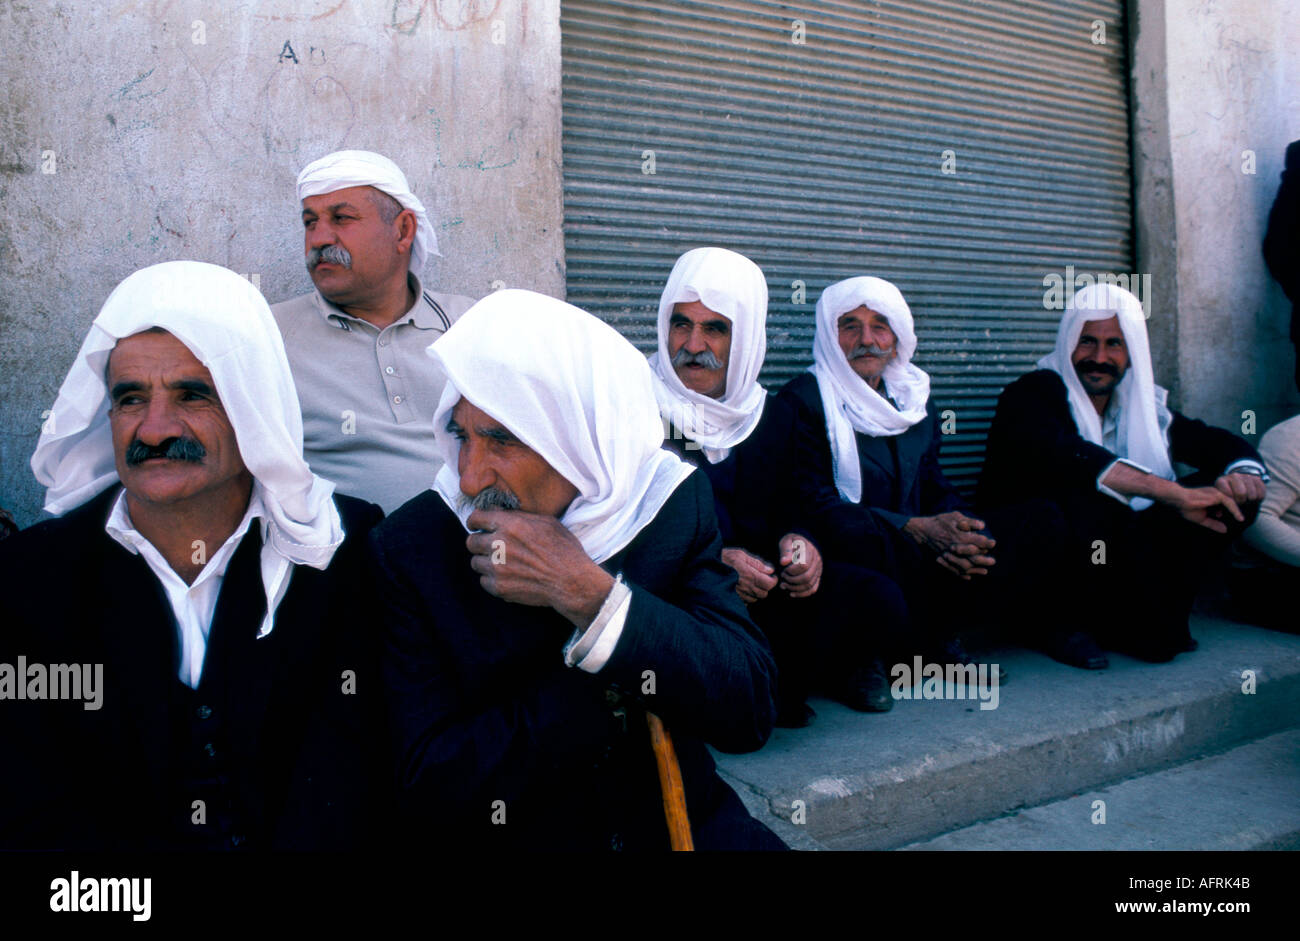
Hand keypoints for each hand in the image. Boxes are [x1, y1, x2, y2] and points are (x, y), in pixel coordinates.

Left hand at [466, 509, 613, 627]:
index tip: (476, 525)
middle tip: (489, 546)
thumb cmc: (564, 549)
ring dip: (485, 562)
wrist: (571, 582)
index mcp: (510, 525)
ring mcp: (497, 568)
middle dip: (478, 542)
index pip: (476, 518)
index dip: (474, 521)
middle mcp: (499, 545)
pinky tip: (507, 577)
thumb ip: (519, 517)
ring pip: (475, 562)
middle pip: (471, 542)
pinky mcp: (499, 587)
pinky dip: (492, 579)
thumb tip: (497, 512)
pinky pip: (484, 581)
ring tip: (501, 563)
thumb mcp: (546, 522)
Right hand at [721, 547, 777, 603]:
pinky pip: (745, 602)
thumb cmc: (724, 558)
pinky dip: (747, 596)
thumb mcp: (741, 554)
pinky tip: (743, 588)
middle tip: (761, 579)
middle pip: (764, 593)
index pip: (769, 584)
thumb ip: (757, 563)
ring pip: (755, 598)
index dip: (773, 580)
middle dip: (765, 587)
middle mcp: (745, 587)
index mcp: (749, 575)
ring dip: (756, 592)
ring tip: (750, 583)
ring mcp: (739, 595)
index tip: (771, 576)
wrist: (706, 566)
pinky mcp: (733, 598)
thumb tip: (770, 570)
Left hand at [777, 533, 822, 597]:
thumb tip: (783, 562)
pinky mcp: (817, 576)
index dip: (792, 570)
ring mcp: (818, 569)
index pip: (804, 565)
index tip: (783, 569)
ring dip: (794, 588)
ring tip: (783, 585)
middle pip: (807, 577)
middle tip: (782, 576)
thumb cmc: (792, 542)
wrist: (801, 542)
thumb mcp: (786, 541)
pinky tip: (791, 593)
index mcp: (809, 550)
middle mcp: (816, 560)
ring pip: (809, 585)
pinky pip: (813, 589)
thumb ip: (785, 550)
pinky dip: (802, 593)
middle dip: (792, 580)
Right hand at [904, 511, 995, 579]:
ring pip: (964, 566)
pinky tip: (969, 576)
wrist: (922, 530)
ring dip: (975, 570)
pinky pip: (953, 570)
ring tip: (985, 571)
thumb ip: (969, 521)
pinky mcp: (942, 560)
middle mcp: (954, 547)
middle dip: (984, 560)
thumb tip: (982, 526)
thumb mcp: (954, 516)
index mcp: (959, 536)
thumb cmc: (939, 522)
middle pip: (972, 557)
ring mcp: (948, 555)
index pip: (977, 541)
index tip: (993, 543)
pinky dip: (961, 575)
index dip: (987, 543)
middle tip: (993, 561)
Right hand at [1168, 484, 1242, 533]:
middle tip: (1239, 519)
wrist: (1179, 500)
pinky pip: (1230, 503)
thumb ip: (1214, 523)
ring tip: (1241, 519)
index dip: (1229, 512)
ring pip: (1232, 502)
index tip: (1233, 519)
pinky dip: (1235, 510)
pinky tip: (1239, 517)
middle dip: (1234, 510)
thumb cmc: (1187, 508)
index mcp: (1211, 498)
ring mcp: (1217, 493)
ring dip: (1236, 511)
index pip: (1224, 504)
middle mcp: (1215, 494)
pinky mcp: (1217, 495)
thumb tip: (1225, 530)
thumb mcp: (1203, 519)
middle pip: (1230, 502)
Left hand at [1215, 473, 1266, 505]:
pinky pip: (1261, 492)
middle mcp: (1233, 476)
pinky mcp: (1257, 478)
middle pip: (1241, 493)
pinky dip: (1258, 499)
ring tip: (1246, 500)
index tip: (1232, 503)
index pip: (1228, 493)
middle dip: (1241, 502)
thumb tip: (1219, 515)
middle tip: (1240, 503)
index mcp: (1221, 481)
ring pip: (1252, 494)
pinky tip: (1252, 498)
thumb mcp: (1220, 500)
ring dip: (1250, 501)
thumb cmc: (1226, 497)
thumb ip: (1218, 507)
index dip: (1231, 501)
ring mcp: (1245, 476)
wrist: (1237, 487)